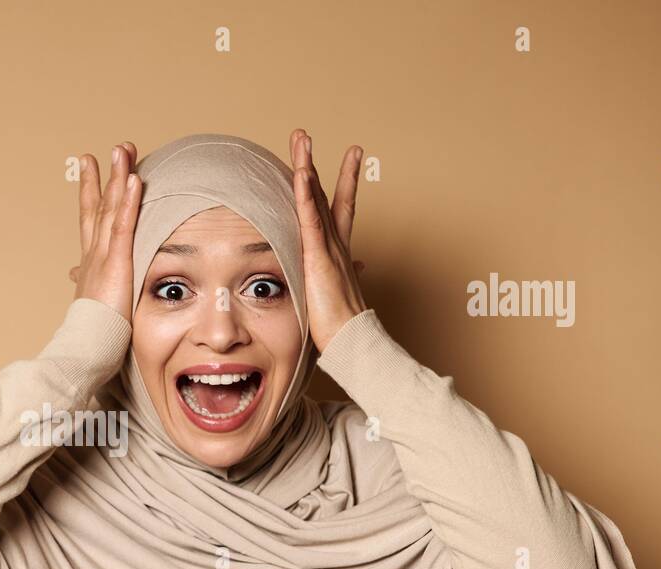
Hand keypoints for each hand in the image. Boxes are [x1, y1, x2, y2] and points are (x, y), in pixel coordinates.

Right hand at [68, 141, 141, 319]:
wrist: (85, 347)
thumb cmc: (93, 335)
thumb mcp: (92, 307)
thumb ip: (88, 287)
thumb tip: (73, 277)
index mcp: (90, 264)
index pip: (92, 222)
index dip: (92, 194)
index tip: (93, 170)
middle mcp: (93, 254)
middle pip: (97, 206)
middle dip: (103, 177)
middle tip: (109, 151)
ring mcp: (103, 256)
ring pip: (109, 208)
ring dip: (116, 177)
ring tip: (122, 150)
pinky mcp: (115, 263)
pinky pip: (123, 225)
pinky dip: (128, 201)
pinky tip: (133, 179)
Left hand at [289, 129, 367, 353]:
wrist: (352, 341)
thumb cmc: (342, 324)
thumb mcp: (336, 294)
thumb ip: (341, 275)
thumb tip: (360, 267)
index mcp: (336, 250)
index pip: (335, 207)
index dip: (337, 180)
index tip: (344, 156)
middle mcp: (335, 241)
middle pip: (323, 193)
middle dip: (314, 162)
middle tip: (303, 135)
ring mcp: (329, 247)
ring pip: (316, 198)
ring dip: (307, 166)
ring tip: (301, 138)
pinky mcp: (319, 257)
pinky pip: (311, 219)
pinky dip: (305, 195)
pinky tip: (301, 172)